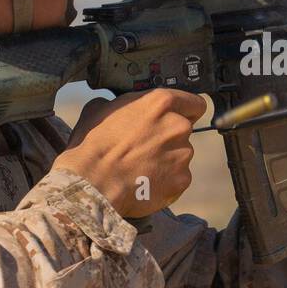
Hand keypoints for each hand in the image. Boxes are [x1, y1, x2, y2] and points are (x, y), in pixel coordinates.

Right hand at [54, 88, 206, 217]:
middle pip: (185, 130)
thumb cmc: (93, 146)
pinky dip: (166, 181)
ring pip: (181, 155)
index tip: (179, 118)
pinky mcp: (182, 180)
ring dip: (167, 160)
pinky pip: (178, 178)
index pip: (194, 103)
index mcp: (161, 103)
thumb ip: (122, 104)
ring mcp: (183, 154)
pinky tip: (144, 182)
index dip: (186, 111)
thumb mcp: (100, 109)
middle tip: (145, 148)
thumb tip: (122, 107)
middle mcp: (178, 126)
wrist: (92, 184)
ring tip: (140, 168)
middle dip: (168, 138)